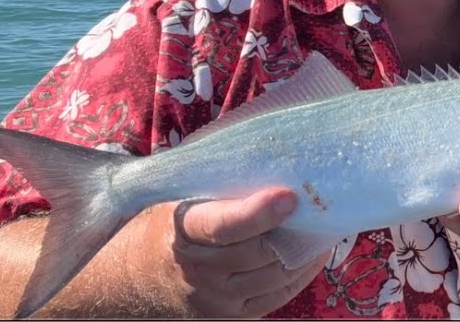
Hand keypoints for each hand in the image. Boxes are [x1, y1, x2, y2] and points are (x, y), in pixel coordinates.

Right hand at [134, 187, 326, 317]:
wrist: (137, 277)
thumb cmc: (167, 226)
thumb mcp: (178, 200)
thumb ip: (214, 186)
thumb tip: (266, 155)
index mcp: (182, 230)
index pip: (223, 226)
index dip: (258, 212)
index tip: (289, 196)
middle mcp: (197, 269)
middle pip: (258, 252)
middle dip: (294, 230)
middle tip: (320, 205)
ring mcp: (214, 298)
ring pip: (273, 277)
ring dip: (305, 253)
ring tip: (323, 227)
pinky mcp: (229, 317)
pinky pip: (276, 298)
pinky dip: (300, 275)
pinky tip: (311, 254)